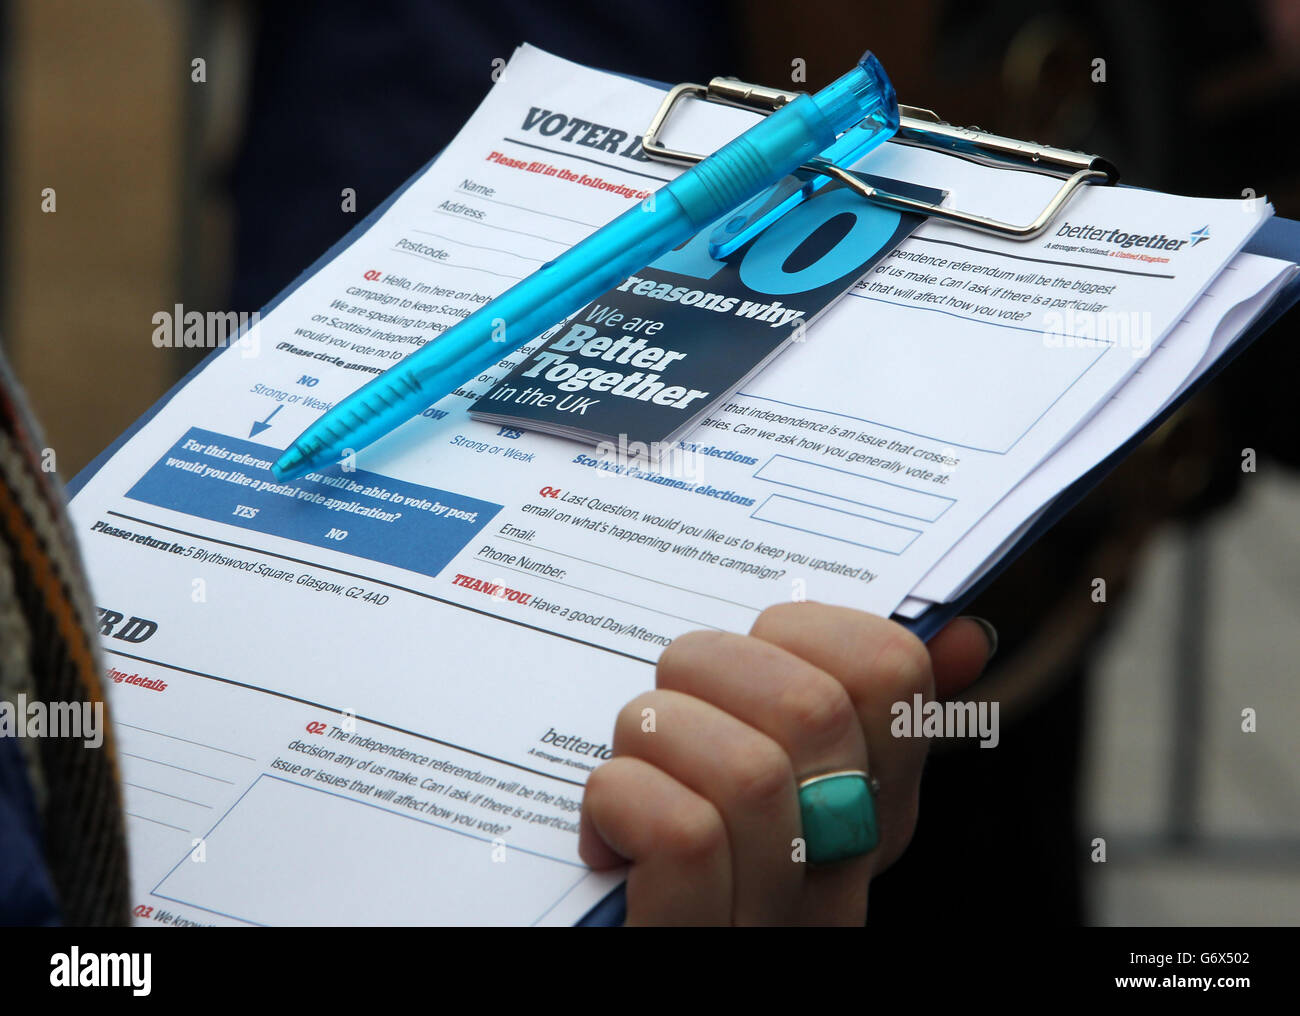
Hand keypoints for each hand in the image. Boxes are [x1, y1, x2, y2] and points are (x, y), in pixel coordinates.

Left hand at [578, 603, 994, 924]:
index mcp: (873, 808)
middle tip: (672, 706)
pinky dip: (621, 802)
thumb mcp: (788, 787)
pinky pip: (680, 834)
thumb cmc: (701, 861)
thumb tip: (963, 632)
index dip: (808, 626)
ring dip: (654, 739)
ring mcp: (775, 917)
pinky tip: (607, 835)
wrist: (653, 949)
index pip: (895, 669)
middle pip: (813, 708)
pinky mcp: (691, 941)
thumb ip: (855, 711)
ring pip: (745, 770)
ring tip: (635, 774)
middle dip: (710, 666)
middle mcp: (843, 868)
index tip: (752, 652)